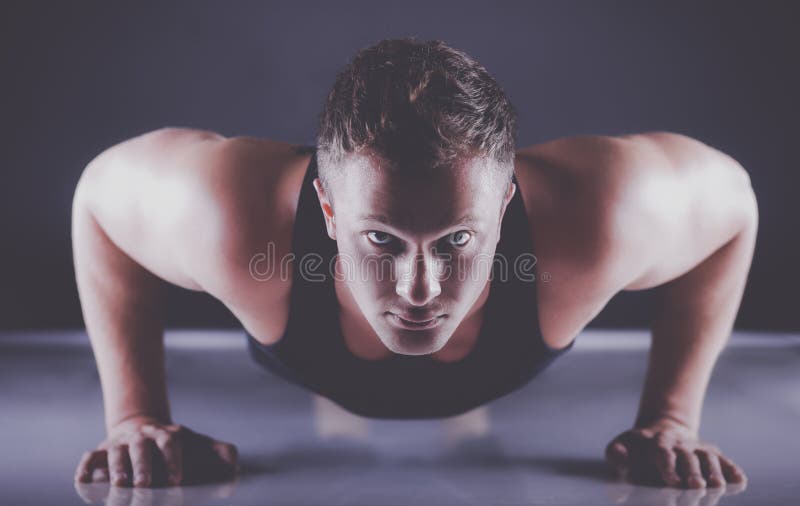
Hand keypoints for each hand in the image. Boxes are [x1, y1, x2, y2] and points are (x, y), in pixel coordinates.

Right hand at [74, 415, 238, 486]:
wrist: (143, 426)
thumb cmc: (178, 446)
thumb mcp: (201, 444)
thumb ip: (223, 455)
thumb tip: (233, 477)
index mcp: (168, 435)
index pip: (171, 444)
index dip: (173, 462)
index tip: (175, 483)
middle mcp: (142, 437)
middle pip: (141, 449)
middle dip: (142, 467)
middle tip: (144, 487)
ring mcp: (120, 444)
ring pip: (114, 454)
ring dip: (116, 470)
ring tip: (119, 488)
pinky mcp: (100, 452)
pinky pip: (89, 458)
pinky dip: (85, 469)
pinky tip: (84, 482)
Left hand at [605, 420, 746, 487]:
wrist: (663, 431)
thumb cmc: (637, 449)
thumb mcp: (621, 447)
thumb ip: (616, 455)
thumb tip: (620, 464)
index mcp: (657, 442)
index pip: (663, 454)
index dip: (667, 468)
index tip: (670, 483)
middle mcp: (681, 445)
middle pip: (688, 458)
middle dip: (692, 473)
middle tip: (696, 487)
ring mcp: (699, 449)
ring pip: (709, 459)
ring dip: (714, 473)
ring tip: (716, 487)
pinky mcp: (713, 455)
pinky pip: (726, 462)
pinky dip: (733, 470)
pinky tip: (739, 480)